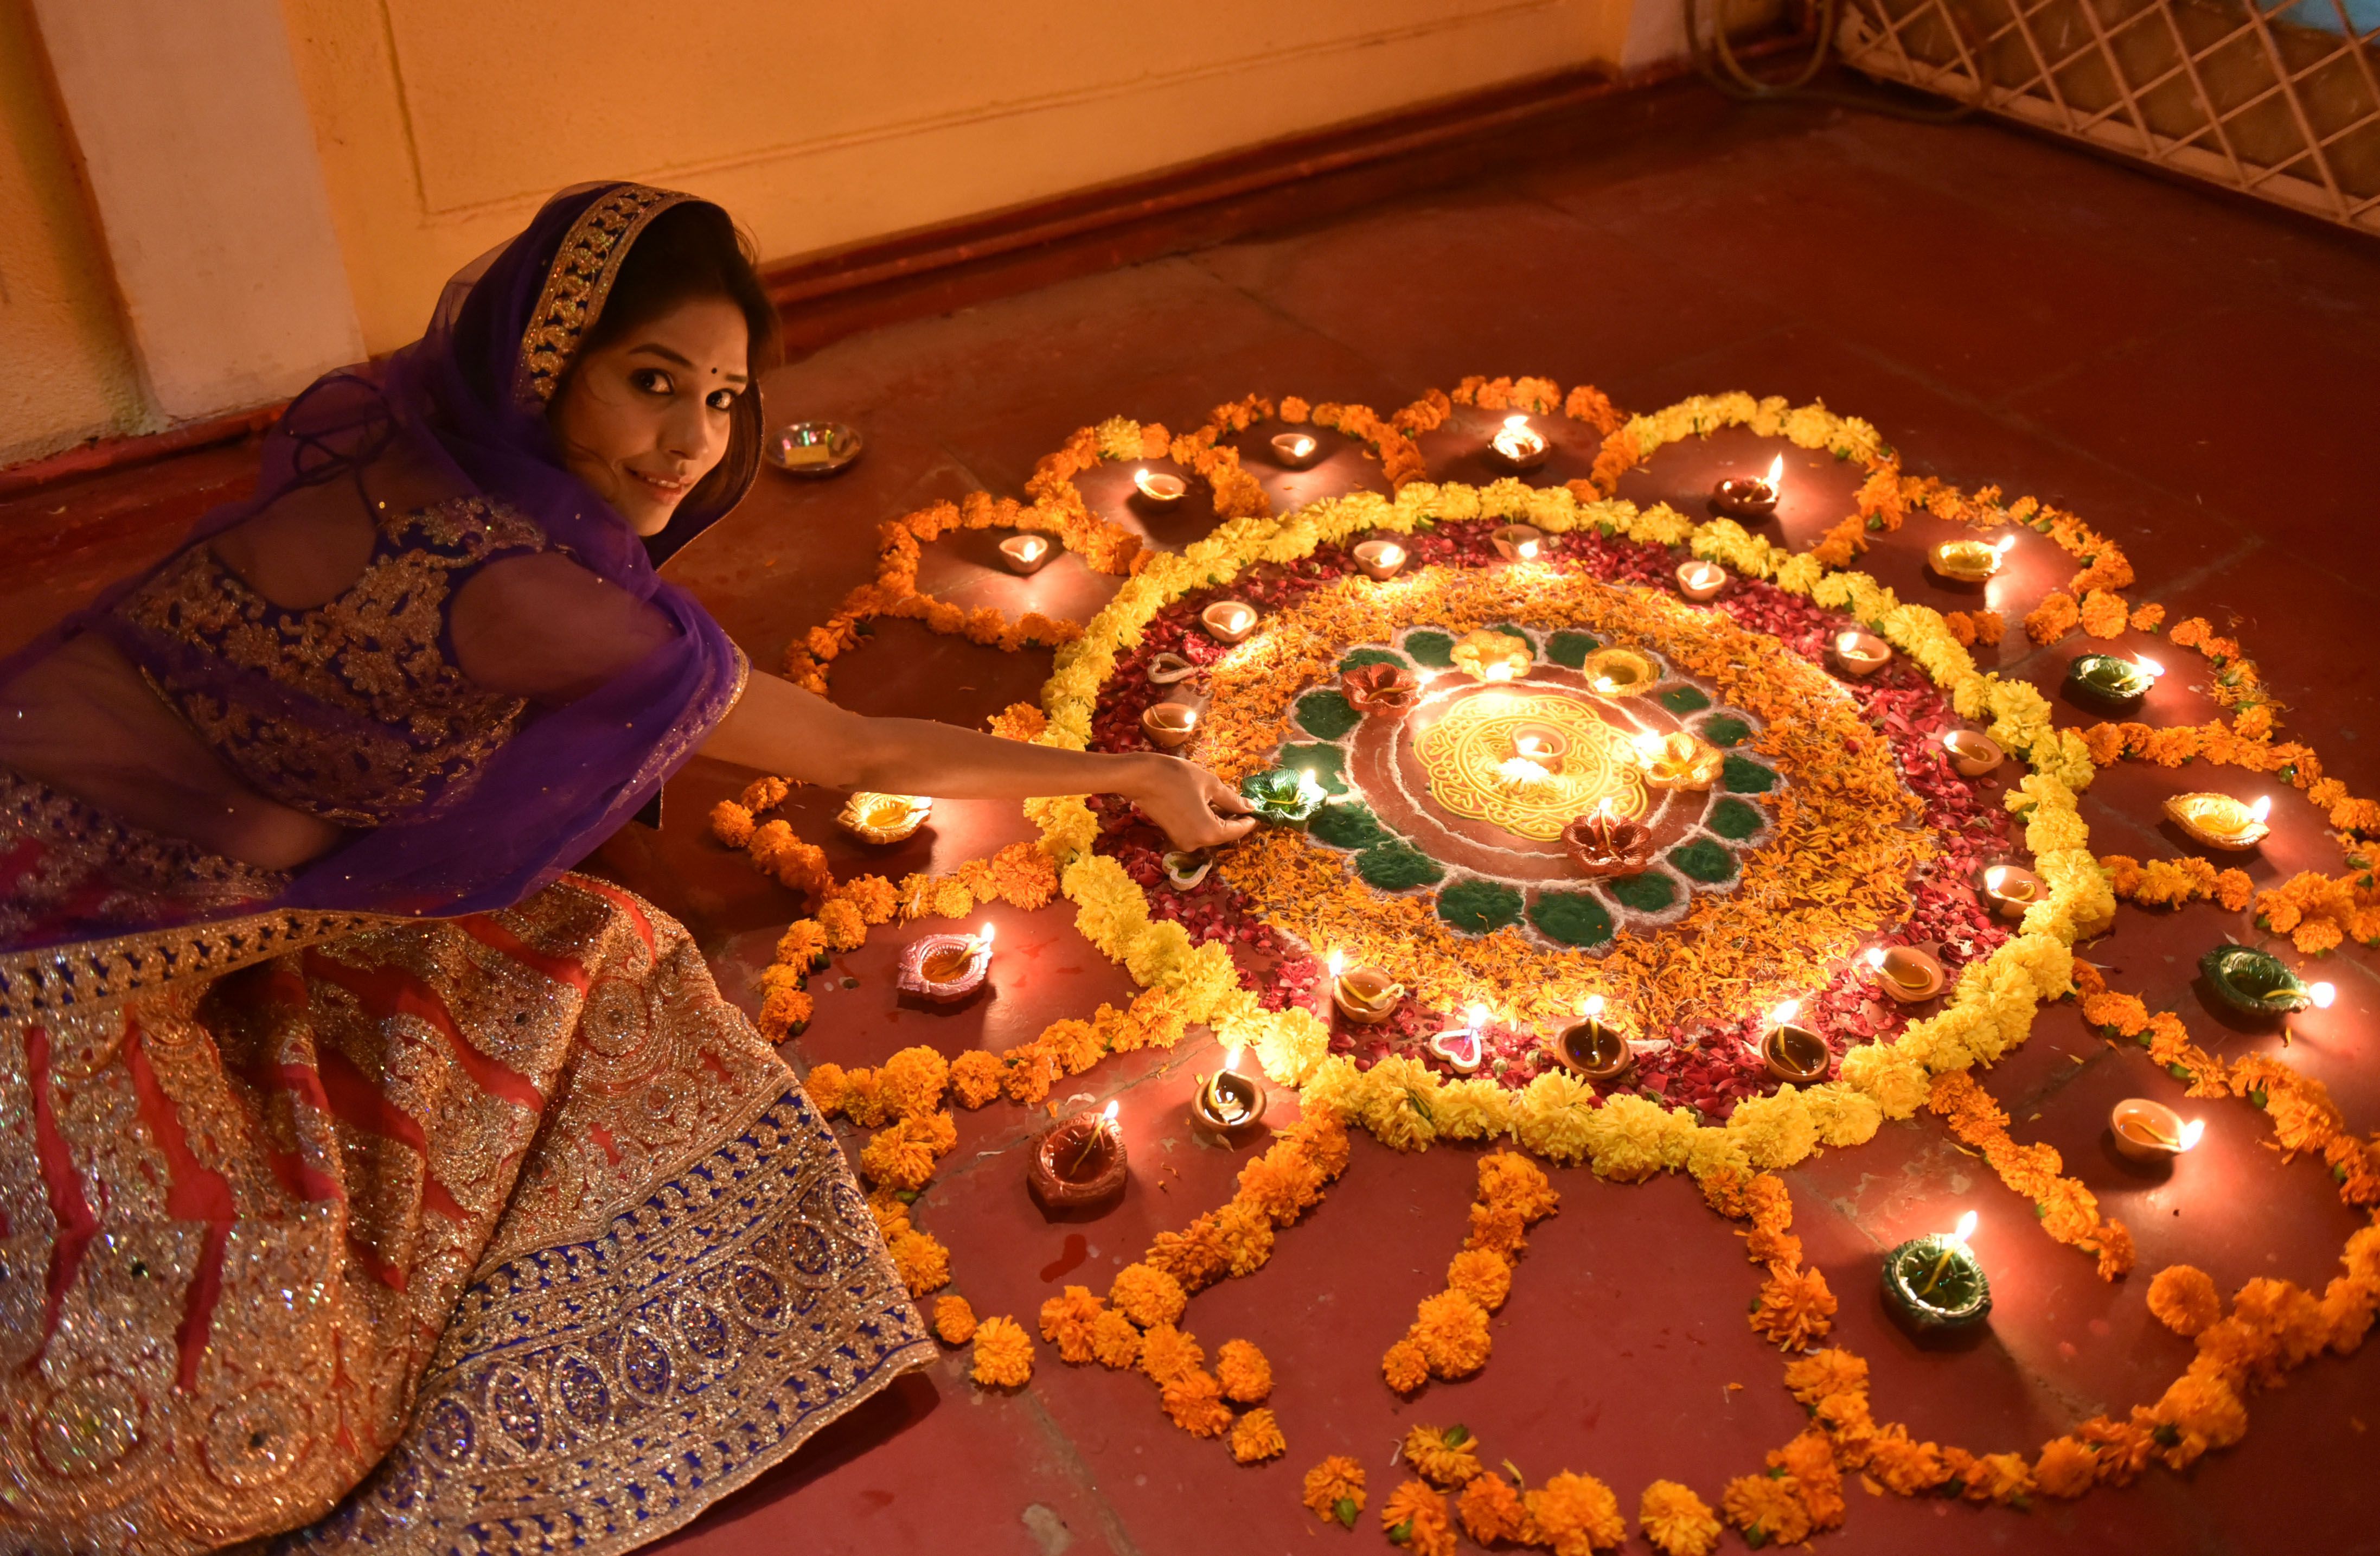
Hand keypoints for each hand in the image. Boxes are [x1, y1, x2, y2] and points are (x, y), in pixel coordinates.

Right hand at [1126, 754, 1257, 850]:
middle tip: (1245, 804)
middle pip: (1223, 834)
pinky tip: (1212, 805)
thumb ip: (1232, 799)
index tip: (1258, 811)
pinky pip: (1198, 831)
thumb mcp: (1210, 784)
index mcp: (1209, 832)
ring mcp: (1183, 841)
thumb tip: (1249, 806)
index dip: (1249, 821)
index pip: (1236, 830)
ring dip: (1221, 819)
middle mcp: (1197, 843)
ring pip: (1210, 833)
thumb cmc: (1176, 776)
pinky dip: (1207, 820)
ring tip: (1230, 802)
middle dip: (1235, 820)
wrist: (1140, 777)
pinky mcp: (1174, 835)